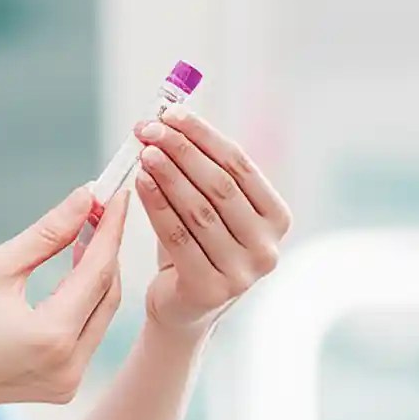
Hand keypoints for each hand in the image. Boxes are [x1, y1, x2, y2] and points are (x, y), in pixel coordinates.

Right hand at [0, 186, 131, 417]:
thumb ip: (47, 233)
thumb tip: (85, 198)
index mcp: (53, 335)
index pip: (98, 270)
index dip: (111, 228)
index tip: (116, 194)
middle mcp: (71, 364)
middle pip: (108, 293)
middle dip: (107, 248)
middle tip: (99, 209)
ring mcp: (70, 380)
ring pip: (102, 314)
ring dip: (97, 274)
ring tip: (86, 233)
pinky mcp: (65, 386)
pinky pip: (88, 333)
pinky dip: (85, 301)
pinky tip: (73, 273)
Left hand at [133, 106, 292, 338]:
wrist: (182, 306)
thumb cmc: (195, 245)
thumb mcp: (208, 207)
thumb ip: (200, 168)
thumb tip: (169, 116)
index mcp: (277, 217)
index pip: (240, 165)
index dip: (204, 136)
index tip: (172, 113)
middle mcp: (268, 246)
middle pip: (220, 186)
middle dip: (182, 151)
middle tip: (150, 129)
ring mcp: (243, 272)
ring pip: (199, 210)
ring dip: (168, 175)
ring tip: (144, 151)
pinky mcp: (211, 289)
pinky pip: (178, 238)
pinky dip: (157, 206)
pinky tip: (140, 182)